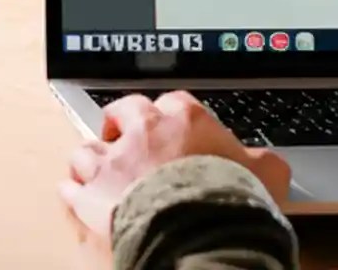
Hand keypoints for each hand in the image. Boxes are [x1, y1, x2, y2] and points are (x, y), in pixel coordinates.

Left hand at [59, 91, 291, 262]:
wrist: (202, 235)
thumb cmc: (232, 203)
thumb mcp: (266, 175)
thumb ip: (261, 160)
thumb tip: (266, 162)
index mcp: (185, 119)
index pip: (172, 102)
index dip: (170, 117)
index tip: (171, 128)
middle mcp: (143, 132)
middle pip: (121, 111)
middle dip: (121, 123)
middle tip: (126, 137)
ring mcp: (113, 164)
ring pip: (88, 148)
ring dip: (93, 158)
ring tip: (99, 170)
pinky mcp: (92, 197)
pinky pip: (71, 187)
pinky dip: (73, 192)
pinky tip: (78, 196)